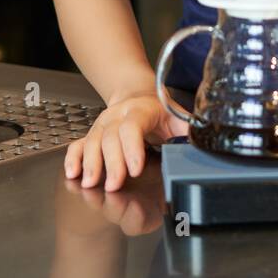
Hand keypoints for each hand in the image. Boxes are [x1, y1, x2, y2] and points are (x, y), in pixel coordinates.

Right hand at [64, 93, 189, 191]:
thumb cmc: (160, 110)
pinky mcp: (93, 133)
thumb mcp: (177, 117)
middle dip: (112, 163)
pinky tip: (73, 172)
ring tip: (91, 183)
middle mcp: (118, 115)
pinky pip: (79, 144)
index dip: (132, 148)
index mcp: (141, 110)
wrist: (137, 92)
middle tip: (114, 185)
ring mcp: (102, 124)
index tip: (135, 169)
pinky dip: (74, 158)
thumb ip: (189, 129)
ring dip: (91, 163)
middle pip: (110, 137)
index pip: (133, 126)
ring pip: (93, 141)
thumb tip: (204, 141)